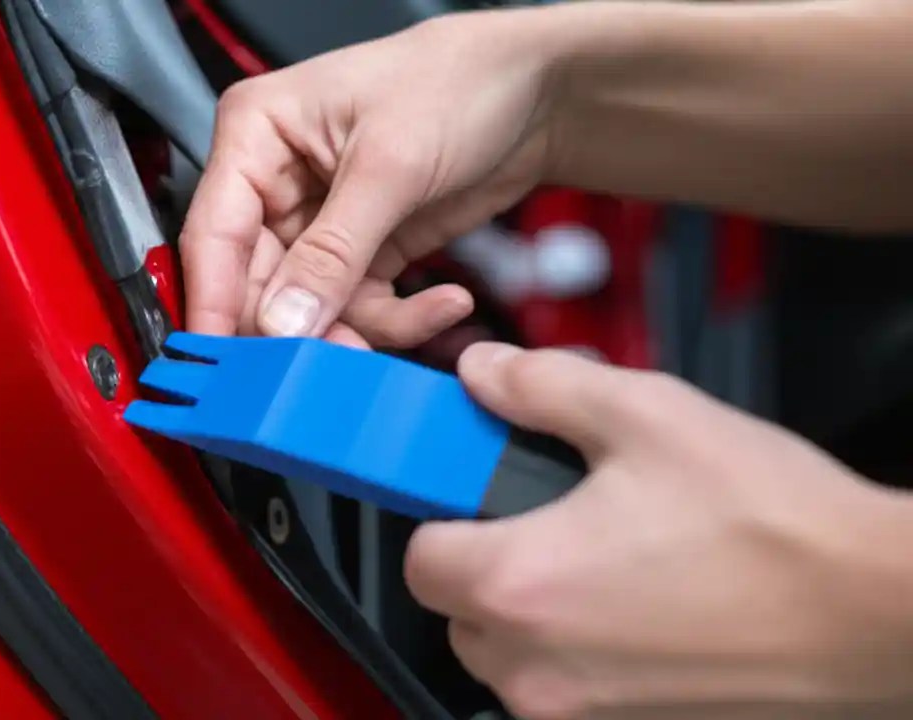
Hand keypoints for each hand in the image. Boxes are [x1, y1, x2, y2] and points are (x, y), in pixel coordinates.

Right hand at [180, 9, 569, 346]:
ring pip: (308, 309)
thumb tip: (282, 322)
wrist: (539, 94)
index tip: (219, 365)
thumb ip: (331, 253)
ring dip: (360, 329)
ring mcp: (319, 223)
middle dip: (299, 327)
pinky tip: (444, 302)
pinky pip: (358, 309)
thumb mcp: (389, 167)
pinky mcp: (361, 253)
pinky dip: (400, 319)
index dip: (212, 303)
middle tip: (335, 362)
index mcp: (256, 134)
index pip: (213, 233)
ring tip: (416, 320)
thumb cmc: (459, 82)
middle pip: (256, 283)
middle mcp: (276, 182)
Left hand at [406, 344, 912, 719]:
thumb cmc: (773, 524)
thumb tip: (480, 374)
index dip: (444, 516)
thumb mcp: (648, 416)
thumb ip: (542, 390)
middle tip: (553, 517)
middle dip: (491, 561)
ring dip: (537, 611)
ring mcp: (582, 716)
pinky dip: (586, 652)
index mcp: (519, 587)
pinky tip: (647, 607)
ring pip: (511, 657)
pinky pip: (570, 689)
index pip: (419, 559)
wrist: (878, 614)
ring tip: (613, 559)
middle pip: (460, 612)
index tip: (479, 494)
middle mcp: (535, 669)